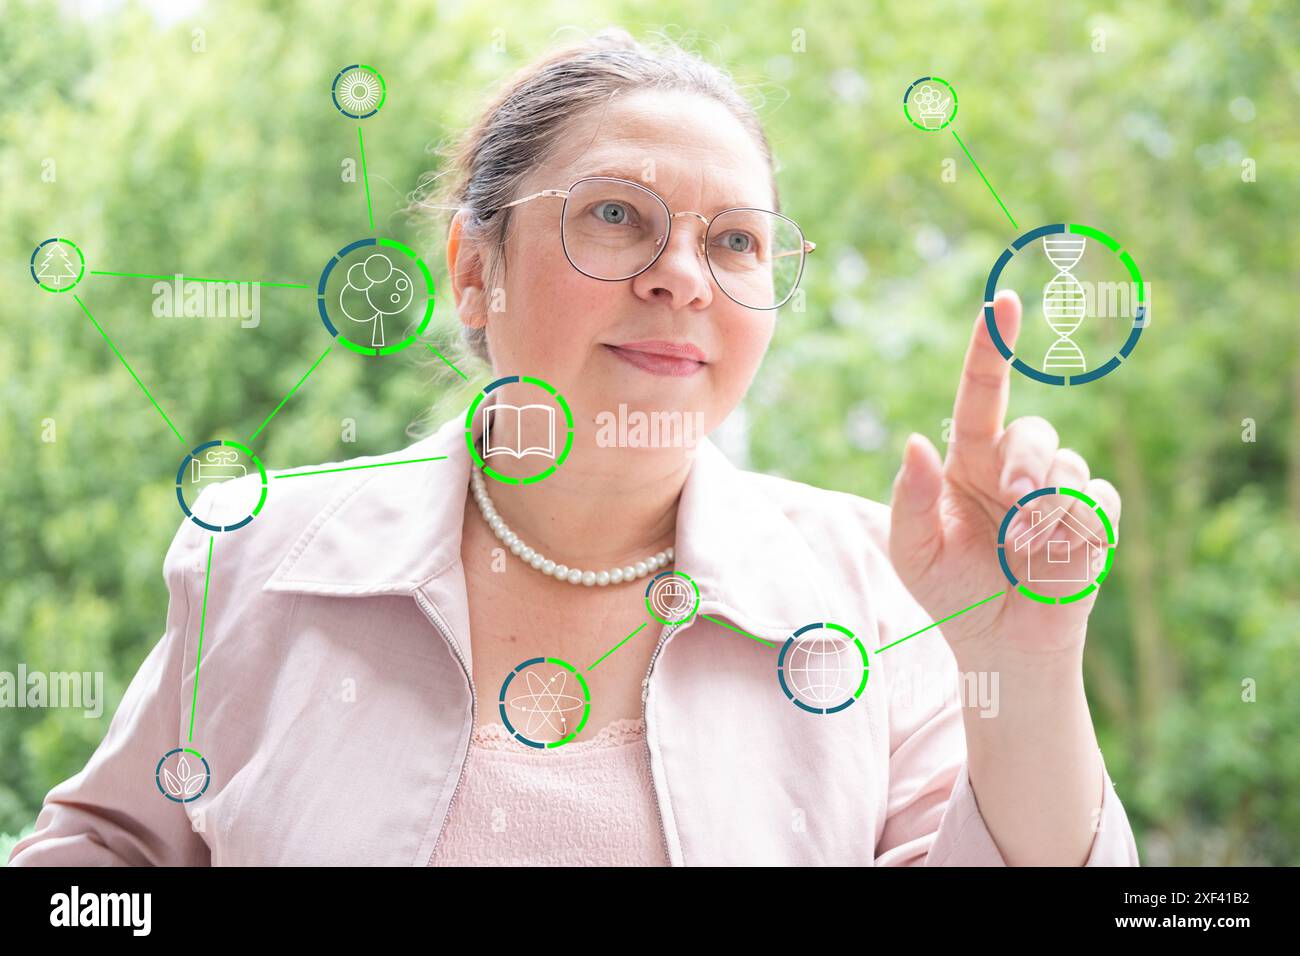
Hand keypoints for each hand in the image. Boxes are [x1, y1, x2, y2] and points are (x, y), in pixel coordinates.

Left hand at [887, 290, 1121, 664]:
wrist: (997, 643)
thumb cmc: (951, 591)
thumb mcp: (914, 550)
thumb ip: (911, 498)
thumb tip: (915, 440)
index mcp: (968, 460)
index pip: (982, 394)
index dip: (991, 347)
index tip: (1002, 303)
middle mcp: (1015, 465)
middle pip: (1034, 430)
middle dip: (1027, 461)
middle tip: (1015, 498)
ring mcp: (1058, 491)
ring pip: (1070, 465)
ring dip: (1047, 506)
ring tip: (1023, 548)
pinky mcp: (1093, 520)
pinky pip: (1098, 500)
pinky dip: (1077, 525)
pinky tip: (1055, 554)